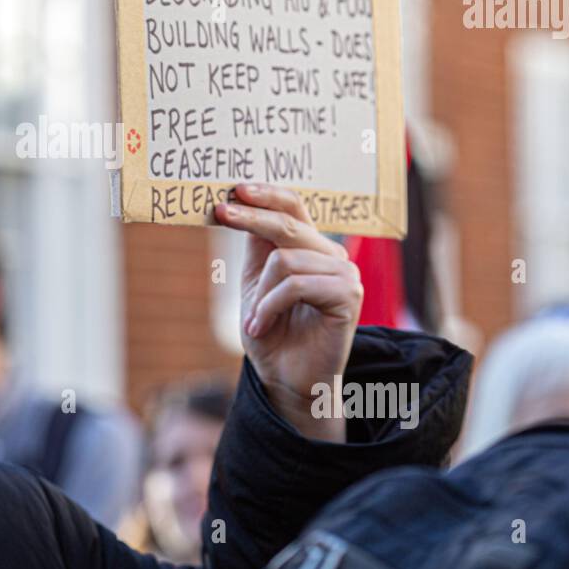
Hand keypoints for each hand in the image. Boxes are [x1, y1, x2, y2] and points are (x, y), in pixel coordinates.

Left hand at [214, 183, 363, 441]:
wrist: (287, 380)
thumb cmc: (271, 333)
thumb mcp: (255, 284)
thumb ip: (257, 247)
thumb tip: (243, 203)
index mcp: (312, 249)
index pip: (294, 207)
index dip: (266, 194)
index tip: (234, 188)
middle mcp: (333, 257)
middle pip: (289, 224)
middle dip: (250, 216)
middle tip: (219, 212)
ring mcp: (345, 275)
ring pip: (285, 259)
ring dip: (259, 294)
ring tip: (255, 322)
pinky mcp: (349, 296)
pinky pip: (295, 285)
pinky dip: (270, 306)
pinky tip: (262, 326)